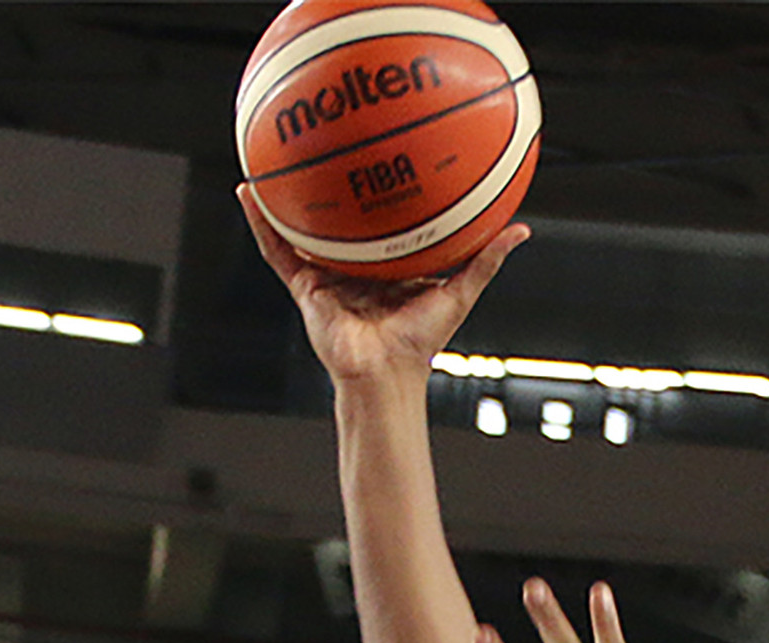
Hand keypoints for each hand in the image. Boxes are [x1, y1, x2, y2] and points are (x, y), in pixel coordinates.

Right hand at [238, 184, 527, 382]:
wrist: (385, 372)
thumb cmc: (421, 342)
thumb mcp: (459, 292)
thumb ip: (485, 260)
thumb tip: (520, 230)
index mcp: (389, 268)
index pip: (386, 223)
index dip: (383, 193)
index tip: (385, 157)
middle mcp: (356, 268)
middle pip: (343, 220)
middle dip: (335, 185)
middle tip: (330, 144)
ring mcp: (328, 275)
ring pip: (304, 228)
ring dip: (289, 196)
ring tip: (276, 156)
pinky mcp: (305, 286)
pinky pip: (277, 249)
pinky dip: (261, 222)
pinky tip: (248, 192)